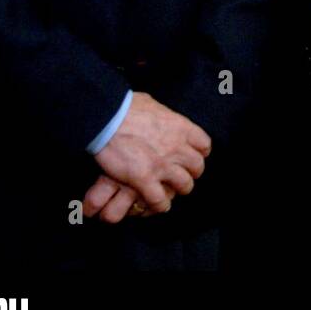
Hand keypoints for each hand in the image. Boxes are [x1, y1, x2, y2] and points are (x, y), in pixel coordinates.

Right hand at [93, 92, 209, 219]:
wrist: (106, 117)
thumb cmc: (126, 107)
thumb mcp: (153, 104)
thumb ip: (162, 115)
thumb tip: (158, 116)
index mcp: (182, 127)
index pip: (204, 145)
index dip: (200, 152)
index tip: (193, 155)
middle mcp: (177, 147)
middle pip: (197, 167)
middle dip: (192, 172)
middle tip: (182, 174)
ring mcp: (162, 165)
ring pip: (184, 185)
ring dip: (179, 189)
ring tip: (172, 191)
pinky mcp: (144, 179)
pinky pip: (160, 200)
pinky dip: (160, 205)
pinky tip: (158, 205)